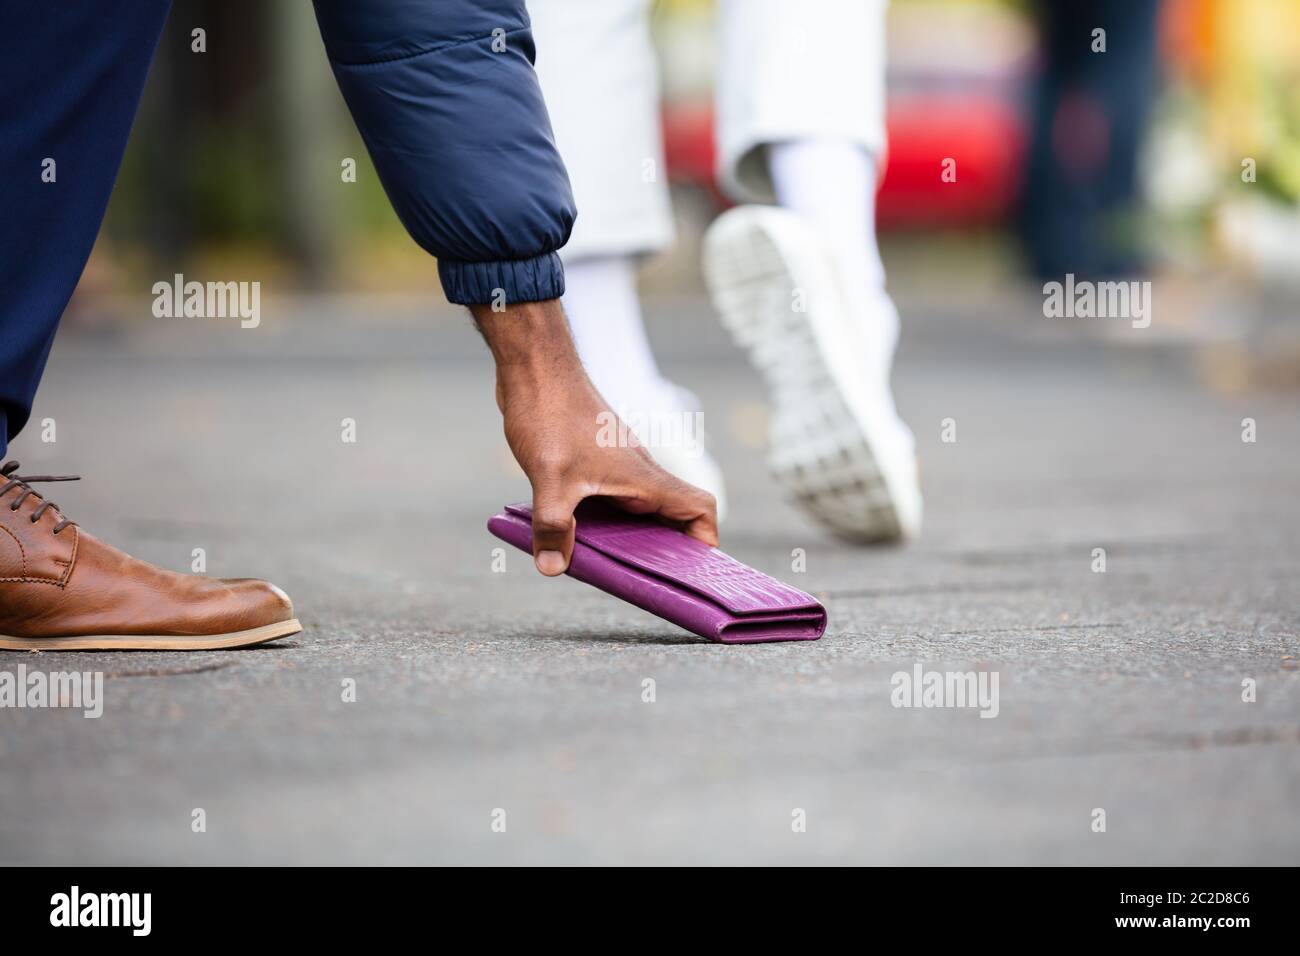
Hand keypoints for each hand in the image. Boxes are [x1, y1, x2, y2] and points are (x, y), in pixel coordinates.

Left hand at [471, 300, 717, 575]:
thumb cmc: (552, 414)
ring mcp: (617, 466)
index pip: (699, 508)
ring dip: (628, 539)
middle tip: (646, 583)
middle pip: (669, 519)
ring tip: (607, 569)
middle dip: (663, 553)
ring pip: (637, 511)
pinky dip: (603, 522)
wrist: (535, 368)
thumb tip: (553, 568)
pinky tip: (571, 536)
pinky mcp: (594, 462)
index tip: (690, 571)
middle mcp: (638, 473)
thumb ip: (553, 527)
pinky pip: (610, 501)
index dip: (704, 541)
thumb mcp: (550, 479)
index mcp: (644, 478)